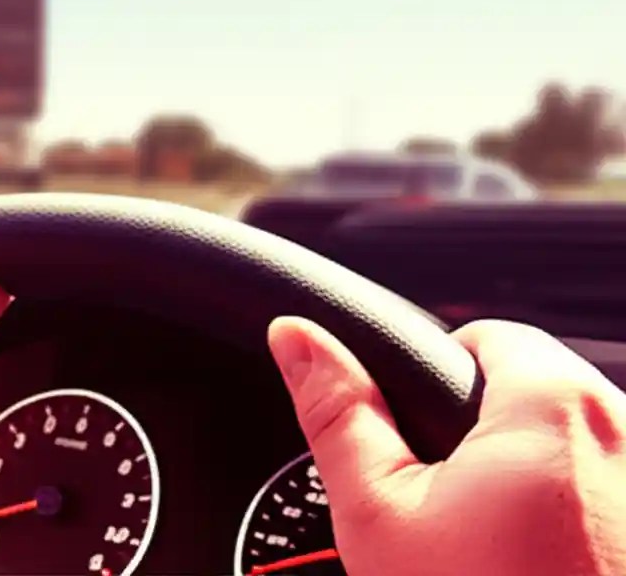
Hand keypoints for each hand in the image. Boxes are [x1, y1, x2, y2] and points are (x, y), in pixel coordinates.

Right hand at [268, 317, 625, 575]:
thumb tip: (296, 338)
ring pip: (572, 447)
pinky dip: (576, 514)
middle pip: (534, 392)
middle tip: (453, 515)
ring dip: (536, 478)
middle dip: (486, 436)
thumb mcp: (380, 513)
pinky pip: (607, 489)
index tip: (421, 447)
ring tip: (499, 553)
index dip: (432, 385)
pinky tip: (541, 564)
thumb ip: (336, 409)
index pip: (481, 337)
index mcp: (553, 405)